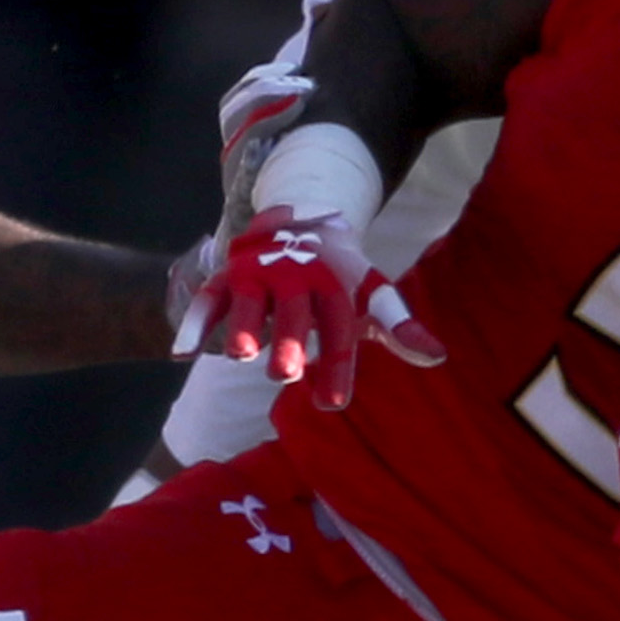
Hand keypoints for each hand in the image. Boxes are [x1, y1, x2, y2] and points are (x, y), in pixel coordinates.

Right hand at [167, 204, 442, 409]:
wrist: (301, 217)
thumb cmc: (340, 276)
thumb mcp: (371, 295)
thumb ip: (399, 327)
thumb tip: (438, 356)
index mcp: (333, 284)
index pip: (338, 328)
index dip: (337, 365)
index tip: (335, 403)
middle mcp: (295, 277)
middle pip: (293, 312)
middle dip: (289, 341)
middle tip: (287, 374)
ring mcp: (257, 274)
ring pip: (249, 301)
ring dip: (244, 326)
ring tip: (242, 355)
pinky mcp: (226, 276)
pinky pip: (208, 298)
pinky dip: (195, 322)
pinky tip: (182, 352)